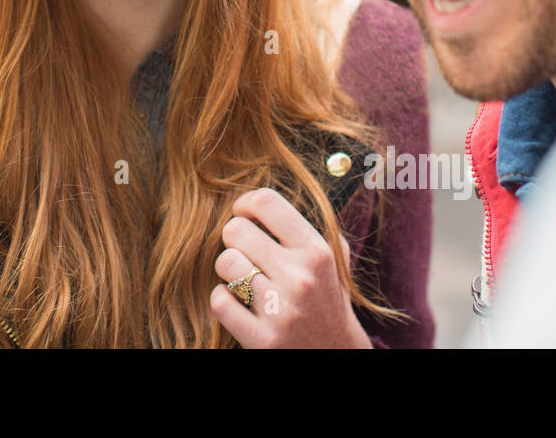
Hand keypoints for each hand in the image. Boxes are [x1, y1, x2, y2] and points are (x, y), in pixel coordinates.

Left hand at [210, 187, 370, 347]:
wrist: (336, 356)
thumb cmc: (327, 301)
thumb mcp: (333, 261)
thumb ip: (307, 228)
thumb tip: (262, 200)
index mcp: (317, 252)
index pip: (266, 202)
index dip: (245, 204)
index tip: (244, 215)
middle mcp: (301, 278)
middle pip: (236, 230)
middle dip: (235, 240)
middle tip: (246, 254)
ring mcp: (281, 310)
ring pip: (225, 262)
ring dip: (228, 270)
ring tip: (243, 279)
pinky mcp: (262, 340)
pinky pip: (219, 300)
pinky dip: (223, 299)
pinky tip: (238, 303)